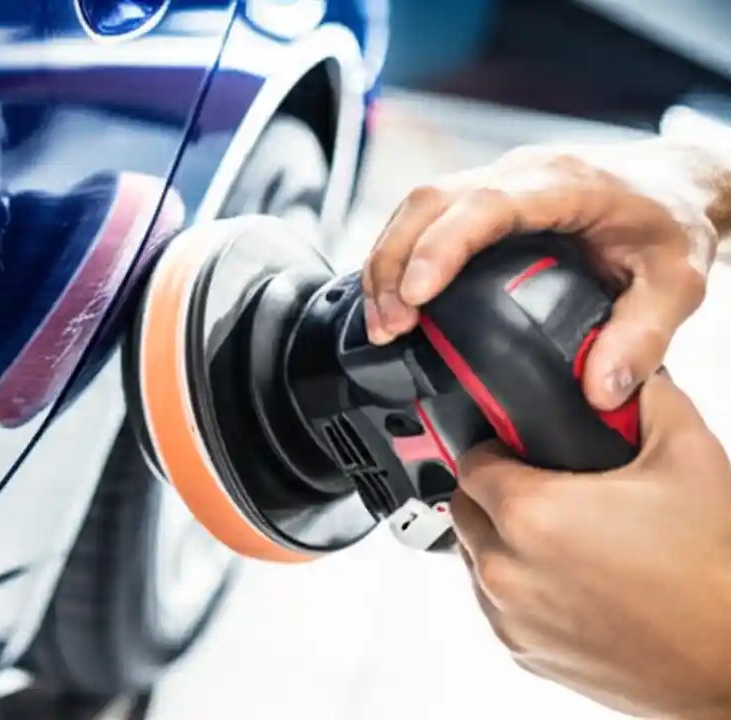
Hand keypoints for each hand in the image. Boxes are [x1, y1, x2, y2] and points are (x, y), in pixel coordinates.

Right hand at [362, 139, 730, 410]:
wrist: (678, 184)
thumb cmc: (673, 222)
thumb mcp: (678, 283)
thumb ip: (643, 337)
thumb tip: (600, 389)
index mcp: (564, 184)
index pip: (483, 206)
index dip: (440, 249)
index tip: (416, 297)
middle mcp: (519, 173)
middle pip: (429, 202)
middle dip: (393, 264)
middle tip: (388, 328)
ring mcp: (495, 181)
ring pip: (415, 207)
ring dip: (387, 262)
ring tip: (383, 325)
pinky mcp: (481, 199)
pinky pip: (423, 218)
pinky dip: (399, 258)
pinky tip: (393, 300)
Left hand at [452, 373, 730, 718]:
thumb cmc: (713, 574)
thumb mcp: (688, 456)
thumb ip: (645, 397)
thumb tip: (620, 374)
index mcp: (531, 514)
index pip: (471, 460)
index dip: (496, 445)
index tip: (521, 446)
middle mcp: (507, 569)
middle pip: (466, 507)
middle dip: (496, 490)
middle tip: (547, 484)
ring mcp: (510, 615)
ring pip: (475, 556)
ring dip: (504, 537)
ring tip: (564, 530)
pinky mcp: (522, 650)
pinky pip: (495, 601)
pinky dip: (518, 582)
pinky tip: (567, 572)